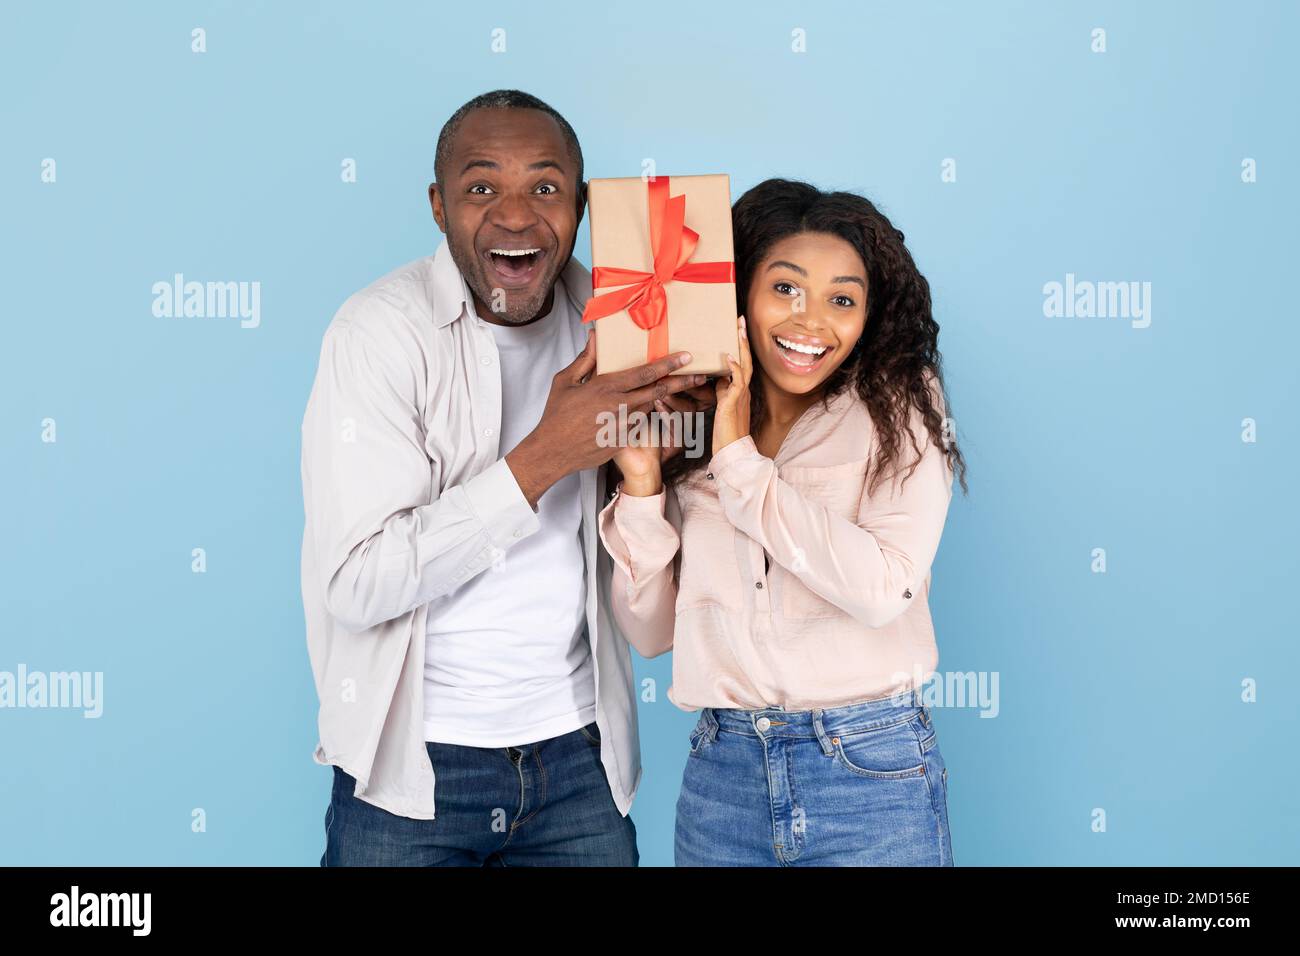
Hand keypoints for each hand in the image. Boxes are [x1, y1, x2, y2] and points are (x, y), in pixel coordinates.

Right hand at [506, 328, 707, 506]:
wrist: (552, 451)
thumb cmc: (556, 415)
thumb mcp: (565, 381)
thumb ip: (585, 359)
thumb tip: (594, 337)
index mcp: (605, 387)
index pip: (645, 373)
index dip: (668, 364)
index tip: (686, 357)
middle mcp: (618, 406)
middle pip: (658, 391)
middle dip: (682, 383)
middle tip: (701, 375)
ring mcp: (622, 425)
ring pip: (650, 407)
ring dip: (665, 399)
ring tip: (682, 390)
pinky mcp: (622, 440)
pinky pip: (639, 424)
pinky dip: (645, 415)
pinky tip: (650, 410)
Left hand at [712, 314, 752, 456]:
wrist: (731, 451)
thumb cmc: (725, 432)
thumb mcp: (723, 406)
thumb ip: (722, 391)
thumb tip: (720, 378)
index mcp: (739, 390)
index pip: (742, 362)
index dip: (740, 345)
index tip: (737, 328)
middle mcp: (742, 390)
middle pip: (746, 358)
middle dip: (743, 339)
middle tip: (739, 319)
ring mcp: (740, 396)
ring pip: (745, 366)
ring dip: (741, 347)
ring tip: (738, 329)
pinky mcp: (734, 403)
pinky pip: (737, 382)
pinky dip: (735, 368)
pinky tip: (729, 357)